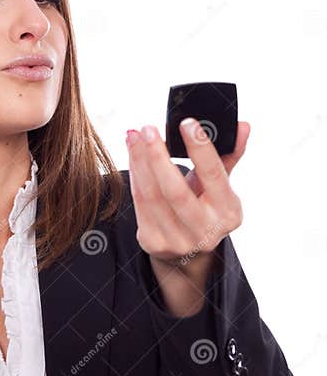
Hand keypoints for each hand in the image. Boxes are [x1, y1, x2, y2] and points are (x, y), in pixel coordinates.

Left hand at [125, 117, 249, 267]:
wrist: (188, 252)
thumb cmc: (205, 208)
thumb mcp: (221, 188)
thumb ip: (229, 156)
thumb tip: (242, 126)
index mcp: (228, 213)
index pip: (214, 175)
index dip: (201, 148)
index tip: (186, 123)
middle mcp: (205, 231)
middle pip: (176, 191)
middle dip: (159, 156)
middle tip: (148, 129)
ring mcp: (178, 241)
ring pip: (152, 196)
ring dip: (140, 162)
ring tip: (133, 136)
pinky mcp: (153, 243)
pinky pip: (140, 204)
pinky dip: (135, 176)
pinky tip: (133, 156)